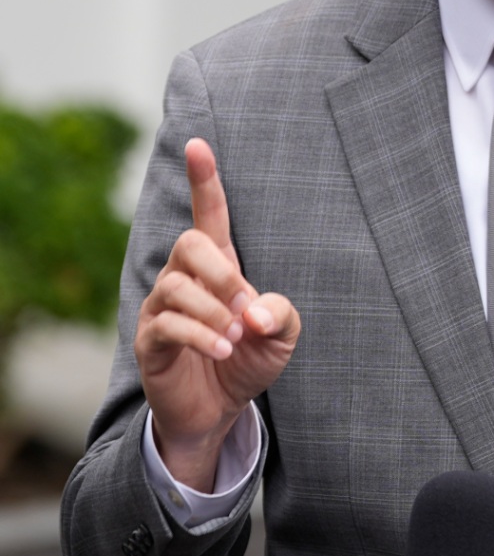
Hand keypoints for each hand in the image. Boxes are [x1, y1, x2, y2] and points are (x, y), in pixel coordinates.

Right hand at [135, 138, 299, 490]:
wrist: (219, 411)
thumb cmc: (249, 359)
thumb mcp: (282, 334)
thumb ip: (280, 314)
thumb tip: (256, 311)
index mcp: (219, 267)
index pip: (209, 216)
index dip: (204, 180)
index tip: (198, 144)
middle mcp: (184, 279)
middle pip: (189, 244)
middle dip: (223, 272)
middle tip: (246, 309)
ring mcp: (162, 309)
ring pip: (176, 286)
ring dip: (214, 311)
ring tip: (236, 339)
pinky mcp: (150, 341)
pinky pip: (167, 325)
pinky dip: (201, 337)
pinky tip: (223, 351)